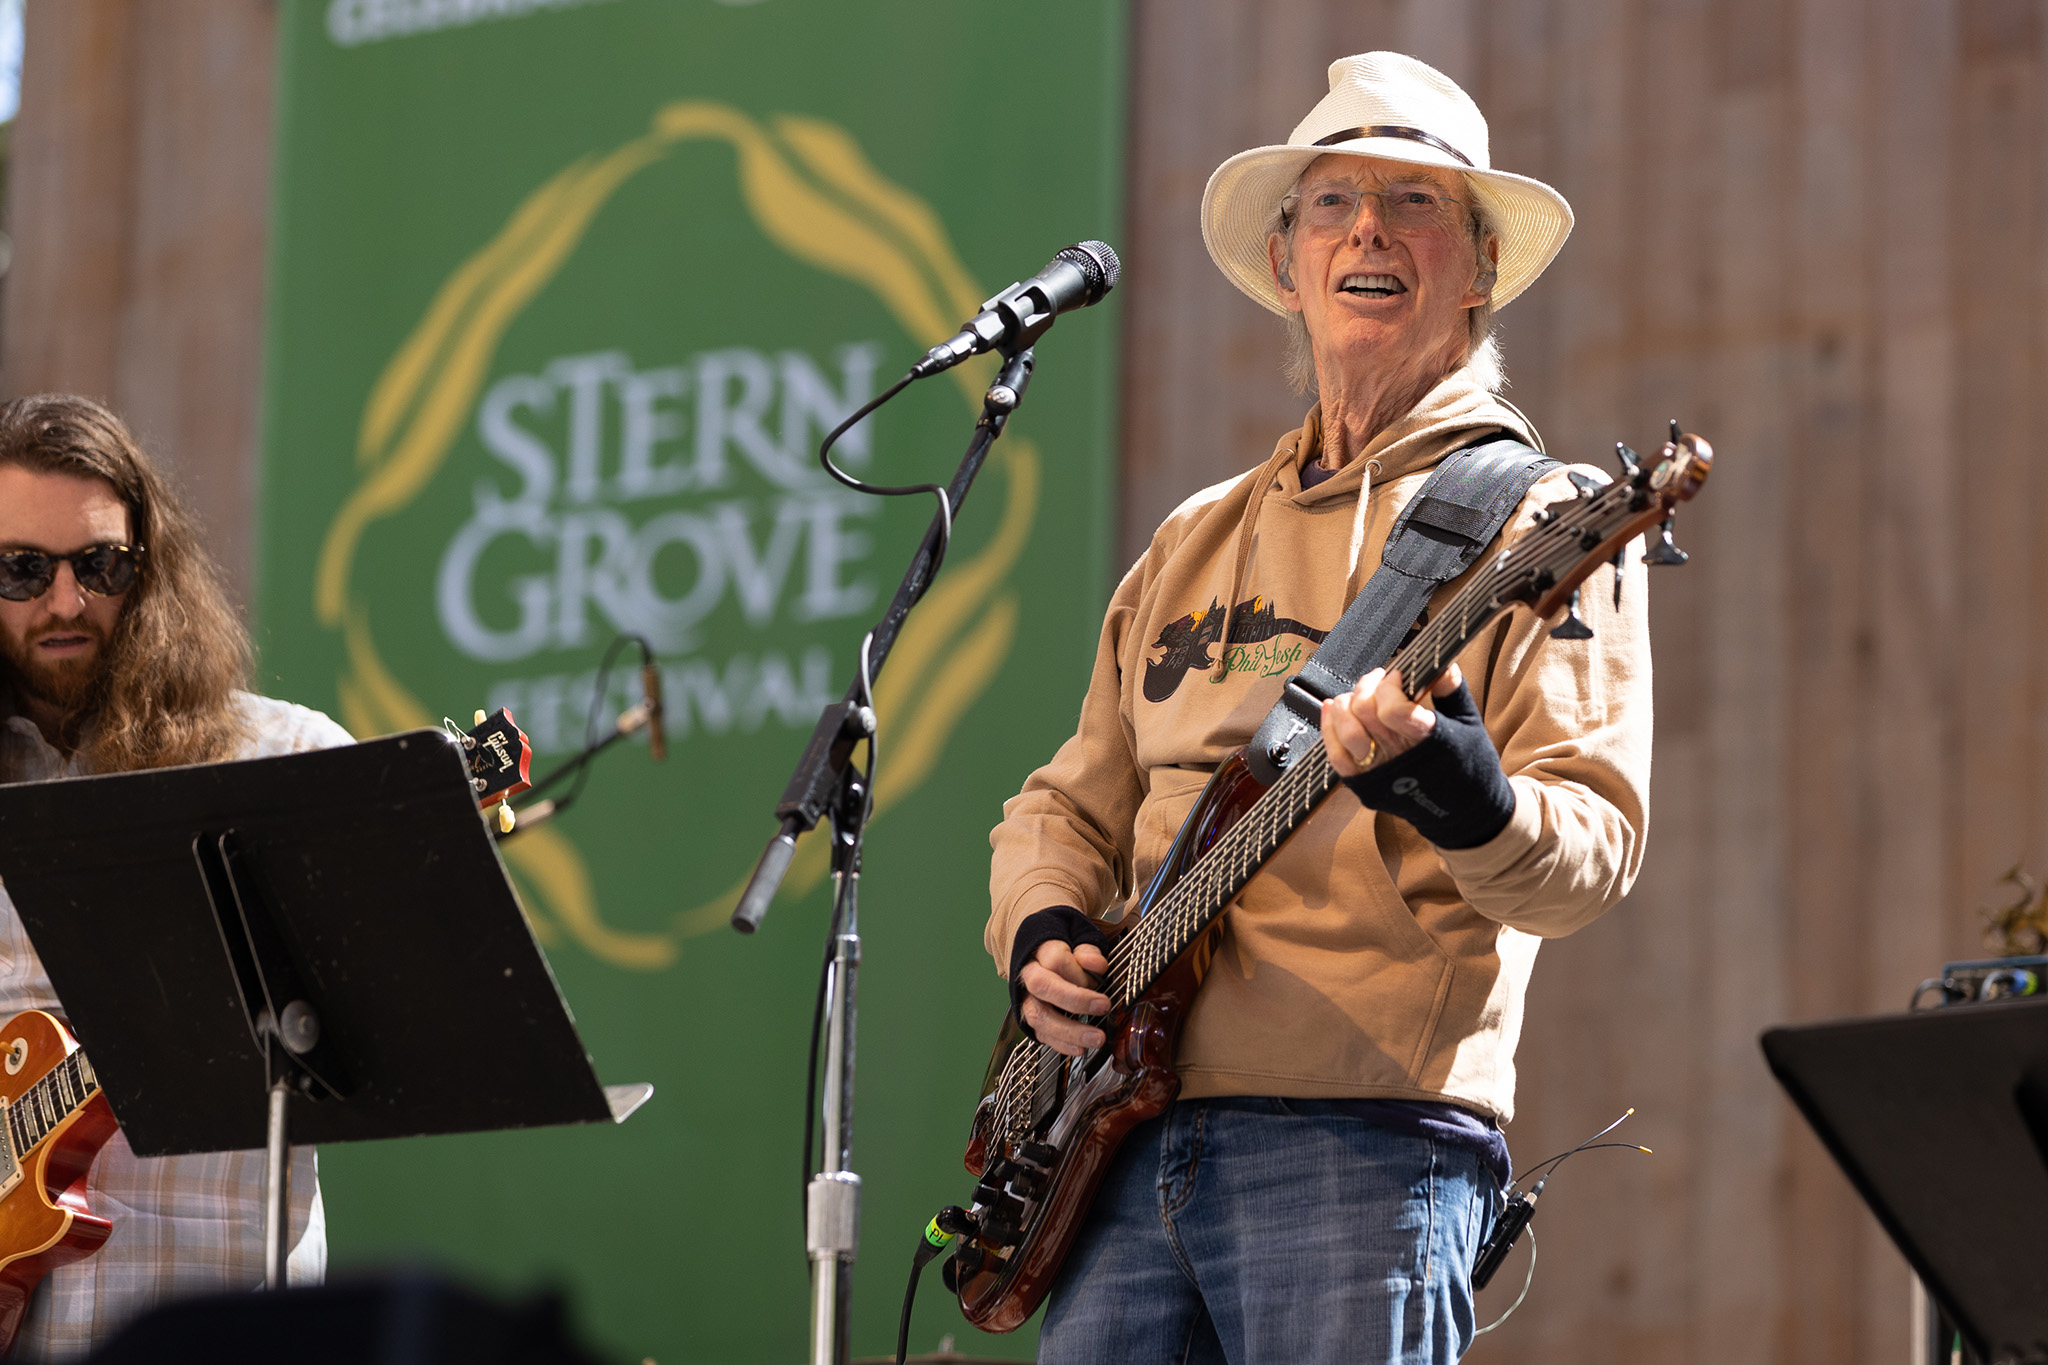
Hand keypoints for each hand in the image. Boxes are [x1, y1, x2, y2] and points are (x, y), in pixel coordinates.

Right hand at [1018, 938, 1110, 1057]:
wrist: (1033, 957)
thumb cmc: (1061, 950)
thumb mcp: (1076, 939)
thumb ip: (1087, 950)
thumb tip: (1096, 965)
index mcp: (1039, 950)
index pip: (1056, 960)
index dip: (1080, 973)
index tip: (1102, 980)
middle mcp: (1028, 974)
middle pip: (1042, 985)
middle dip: (1074, 1000)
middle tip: (1103, 1006)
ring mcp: (1026, 997)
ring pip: (1038, 1015)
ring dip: (1068, 1031)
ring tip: (1096, 1038)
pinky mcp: (1028, 1016)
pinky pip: (1039, 1033)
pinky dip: (1060, 1044)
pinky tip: (1079, 1048)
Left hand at [1320, 663, 1464, 777]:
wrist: (1466, 812)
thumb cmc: (1469, 764)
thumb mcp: (1469, 722)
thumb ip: (1452, 690)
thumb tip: (1440, 662)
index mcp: (1431, 740)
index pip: (1394, 710)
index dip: (1390, 687)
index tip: (1397, 676)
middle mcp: (1403, 758)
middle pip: (1366, 713)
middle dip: (1368, 687)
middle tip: (1378, 680)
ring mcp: (1381, 774)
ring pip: (1347, 732)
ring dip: (1346, 705)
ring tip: (1357, 696)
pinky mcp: (1366, 786)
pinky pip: (1337, 757)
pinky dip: (1329, 729)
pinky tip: (1332, 710)